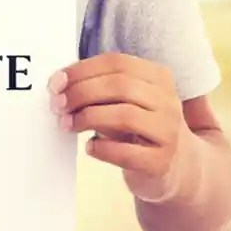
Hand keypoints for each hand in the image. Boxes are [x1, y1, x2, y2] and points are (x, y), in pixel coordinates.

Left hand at [48, 52, 187, 201]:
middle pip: (119, 85)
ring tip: (67, 124)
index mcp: (157, 77)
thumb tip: (59, 84)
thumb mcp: (123, 102)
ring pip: (124, 115)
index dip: (81, 70)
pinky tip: (90, 148)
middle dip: (81, 93)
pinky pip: (126, 152)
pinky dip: (101, 148)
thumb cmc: (137, 128)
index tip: (55, 83)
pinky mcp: (161, 162)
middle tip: (57, 105)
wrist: (174, 168)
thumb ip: (98, 90)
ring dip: (87, 118)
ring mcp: (168, 132)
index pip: (116, 62)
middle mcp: (168, 101)